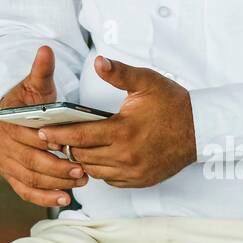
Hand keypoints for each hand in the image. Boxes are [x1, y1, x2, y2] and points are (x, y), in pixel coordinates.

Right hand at [0, 46, 87, 207]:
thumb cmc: (26, 101)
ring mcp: (6, 163)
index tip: (68, 145)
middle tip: (81, 169)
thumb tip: (46, 50)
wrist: (8, 115)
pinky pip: (26, 191)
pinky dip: (44, 198)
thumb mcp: (35, 85)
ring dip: (56, 183)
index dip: (49, 143)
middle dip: (57, 167)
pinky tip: (65, 198)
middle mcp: (4, 146)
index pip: (29, 136)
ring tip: (80, 182)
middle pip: (32, 161)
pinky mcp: (12, 176)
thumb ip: (41, 71)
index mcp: (8, 124)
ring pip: (31, 178)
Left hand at [41, 55, 195, 188]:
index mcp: (123, 131)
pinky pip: (110, 179)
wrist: (200, 130)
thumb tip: (98, 61)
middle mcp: (126, 156)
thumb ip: (119, 73)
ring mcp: (133, 172)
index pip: (79, 136)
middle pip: (82, 156)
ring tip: (76, 145)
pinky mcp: (139, 181)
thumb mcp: (147, 81)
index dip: (57, 134)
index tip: (41, 132)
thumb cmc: (172, 103)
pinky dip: (101, 168)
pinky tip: (100, 155)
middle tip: (55, 136)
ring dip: (83, 159)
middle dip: (67, 145)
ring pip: (93, 170)